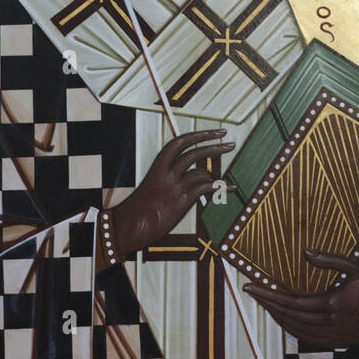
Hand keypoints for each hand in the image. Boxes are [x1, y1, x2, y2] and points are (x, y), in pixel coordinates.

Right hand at [113, 128, 234, 256]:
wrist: (128, 227)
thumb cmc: (137, 211)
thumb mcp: (150, 189)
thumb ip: (167, 181)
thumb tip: (190, 178)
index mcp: (156, 168)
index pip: (179, 143)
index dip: (198, 135)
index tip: (214, 131)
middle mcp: (166, 175)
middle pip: (193, 153)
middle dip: (213, 144)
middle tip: (228, 140)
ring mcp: (174, 188)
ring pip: (200, 171)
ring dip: (216, 170)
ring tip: (227, 178)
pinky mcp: (181, 202)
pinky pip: (205, 189)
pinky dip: (221, 187)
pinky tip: (231, 188)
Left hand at [242, 249, 358, 347]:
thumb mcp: (357, 268)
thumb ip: (331, 259)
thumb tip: (305, 252)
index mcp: (333, 303)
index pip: (292, 302)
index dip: (269, 296)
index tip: (251, 287)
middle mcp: (330, 322)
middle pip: (289, 315)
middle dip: (267, 304)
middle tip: (252, 293)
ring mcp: (332, 335)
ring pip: (295, 329)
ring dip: (276, 316)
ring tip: (264, 304)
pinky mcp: (335, 343)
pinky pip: (305, 338)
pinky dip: (290, 329)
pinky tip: (282, 319)